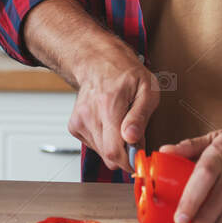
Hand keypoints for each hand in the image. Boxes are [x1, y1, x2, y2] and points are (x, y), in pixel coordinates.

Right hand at [67, 45, 159, 172]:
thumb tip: (132, 139)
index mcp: (109, 106)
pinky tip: (108, 123)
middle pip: (108, 155)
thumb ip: (140, 117)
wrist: (99, 62)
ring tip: (121, 124)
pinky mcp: (74, 126)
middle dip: (126, 153)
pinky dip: (104, 141)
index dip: (130, 160)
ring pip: (101, 153)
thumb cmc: (126, 74)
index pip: (115, 151)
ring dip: (115, 145)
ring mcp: (79, 121)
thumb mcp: (147, 90)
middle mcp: (90, 115)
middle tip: (134, 135)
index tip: (140, 156)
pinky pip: (93, 146)